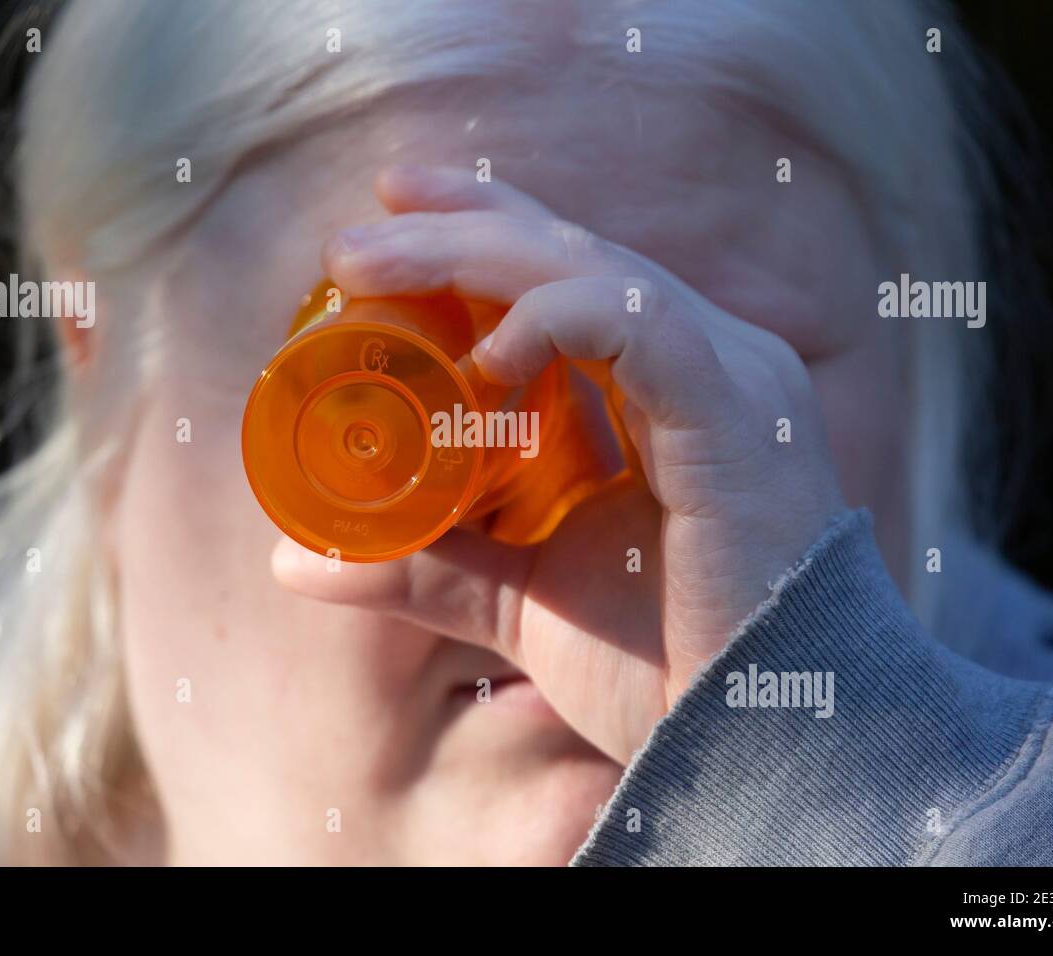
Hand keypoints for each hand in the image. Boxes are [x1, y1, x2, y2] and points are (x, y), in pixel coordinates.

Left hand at [272, 164, 844, 762]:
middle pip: (573, 257)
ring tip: (368, 267)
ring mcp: (731, 380)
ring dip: (476, 253)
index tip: (387, 215)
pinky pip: (641, 327)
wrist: (756, 746)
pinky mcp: (739, 414)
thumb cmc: (663, 670)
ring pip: (596, 272)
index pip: (574, 276)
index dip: (485, 227)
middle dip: (457, 228)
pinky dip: (555, 320)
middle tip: (350, 239)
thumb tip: (295, 558)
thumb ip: (427, 566)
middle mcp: (708, 364)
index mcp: (669, 390)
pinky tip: (480, 355)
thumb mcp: (519, 602)